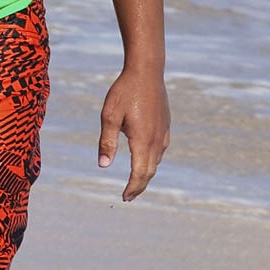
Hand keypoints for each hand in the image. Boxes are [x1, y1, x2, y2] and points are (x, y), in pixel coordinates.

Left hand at [99, 67, 168, 199]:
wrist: (147, 71)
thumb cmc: (124, 91)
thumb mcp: (109, 116)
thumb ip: (107, 142)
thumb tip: (103, 165)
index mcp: (142, 140)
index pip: (139, 173)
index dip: (132, 188)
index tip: (124, 197)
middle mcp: (156, 140)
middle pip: (149, 171)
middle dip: (139, 186)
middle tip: (129, 196)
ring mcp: (163, 132)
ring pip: (156, 161)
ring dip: (146, 174)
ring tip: (136, 181)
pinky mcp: (165, 125)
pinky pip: (160, 150)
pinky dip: (152, 160)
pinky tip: (145, 159)